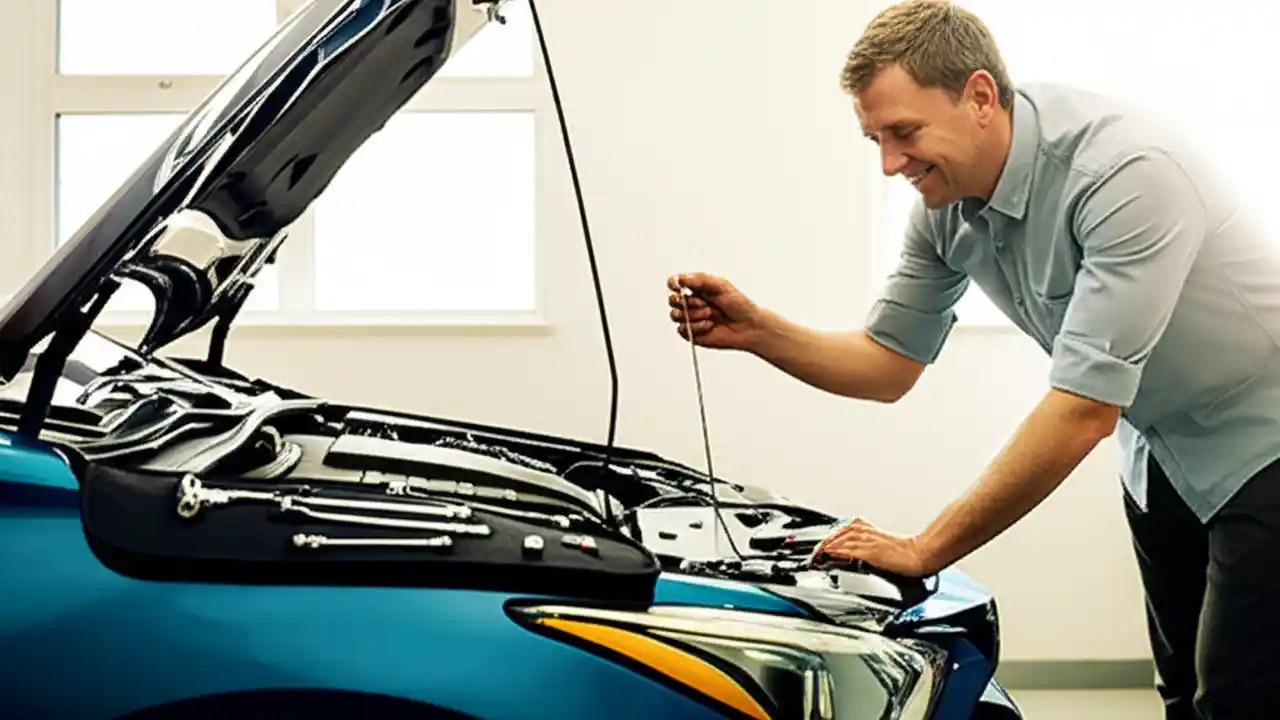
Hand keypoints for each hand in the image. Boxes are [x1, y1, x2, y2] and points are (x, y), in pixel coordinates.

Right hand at [666, 272, 765, 350]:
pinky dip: (696, 327)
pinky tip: (709, 325)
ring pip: (676, 316)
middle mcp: (692, 303)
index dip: (673, 284)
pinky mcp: (693, 334)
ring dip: (693, 314)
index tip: (677, 285)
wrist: (749, 326)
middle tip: (702, 303)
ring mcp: (691, 319)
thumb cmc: (739, 305)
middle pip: (673, 301)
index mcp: (697, 289)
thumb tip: (680, 278)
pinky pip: (683, 330)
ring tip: (710, 314)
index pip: (675, 283)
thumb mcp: (721, 285)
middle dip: (686, 302)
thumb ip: (699, 280)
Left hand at [810, 519, 938, 577]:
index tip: (820, 547)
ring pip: (841, 540)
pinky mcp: (872, 552)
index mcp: (869, 530)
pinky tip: (829, 554)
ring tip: (816, 555)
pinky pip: (850, 550)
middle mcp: (867, 533)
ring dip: (826, 546)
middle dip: (824, 543)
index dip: (830, 538)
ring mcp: (869, 542)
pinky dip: (837, 551)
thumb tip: (854, 554)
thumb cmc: (905, 553)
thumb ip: (867, 547)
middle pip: (838, 534)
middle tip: (813, 553)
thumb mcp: (882, 546)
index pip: (843, 530)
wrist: (920, 556)